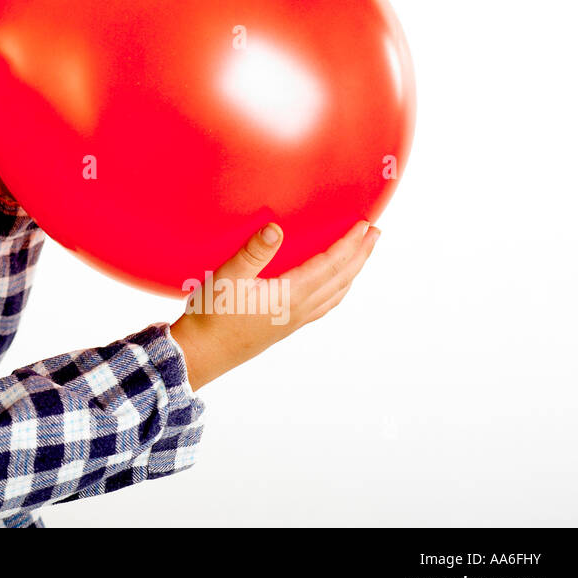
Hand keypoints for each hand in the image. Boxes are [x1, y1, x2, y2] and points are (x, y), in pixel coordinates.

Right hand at [169, 219, 381, 391]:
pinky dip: (337, 289)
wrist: (202, 352)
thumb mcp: (228, 277)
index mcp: (291, 294)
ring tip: (359, 255)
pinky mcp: (286, 326)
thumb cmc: (212, 315)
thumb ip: (253, 252)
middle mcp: (300, 309)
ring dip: (352, 272)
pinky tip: (331, 286)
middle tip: (375, 234)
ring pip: (336, 293)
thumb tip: (276, 228)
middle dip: (360, 255)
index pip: (330, 264)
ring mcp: (295, 320)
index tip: (364, 225)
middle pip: (341, 279)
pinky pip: (324, 304)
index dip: (349, 243)